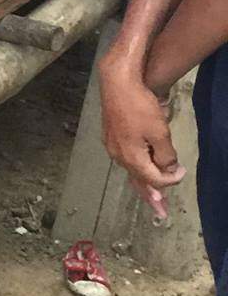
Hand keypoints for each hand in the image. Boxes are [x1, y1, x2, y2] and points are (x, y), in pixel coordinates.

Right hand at [99, 59, 184, 220]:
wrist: (117, 83)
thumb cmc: (139, 106)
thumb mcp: (159, 132)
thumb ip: (165, 156)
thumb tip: (168, 170)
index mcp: (131, 158)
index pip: (154, 178)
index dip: (171, 180)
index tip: (183, 172)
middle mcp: (119, 156)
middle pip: (138, 181)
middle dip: (151, 197)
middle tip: (161, 212)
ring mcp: (113, 147)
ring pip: (131, 171)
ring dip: (144, 183)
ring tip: (152, 196)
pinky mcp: (112, 137)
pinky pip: (127, 160)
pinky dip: (136, 169)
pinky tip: (138, 170)